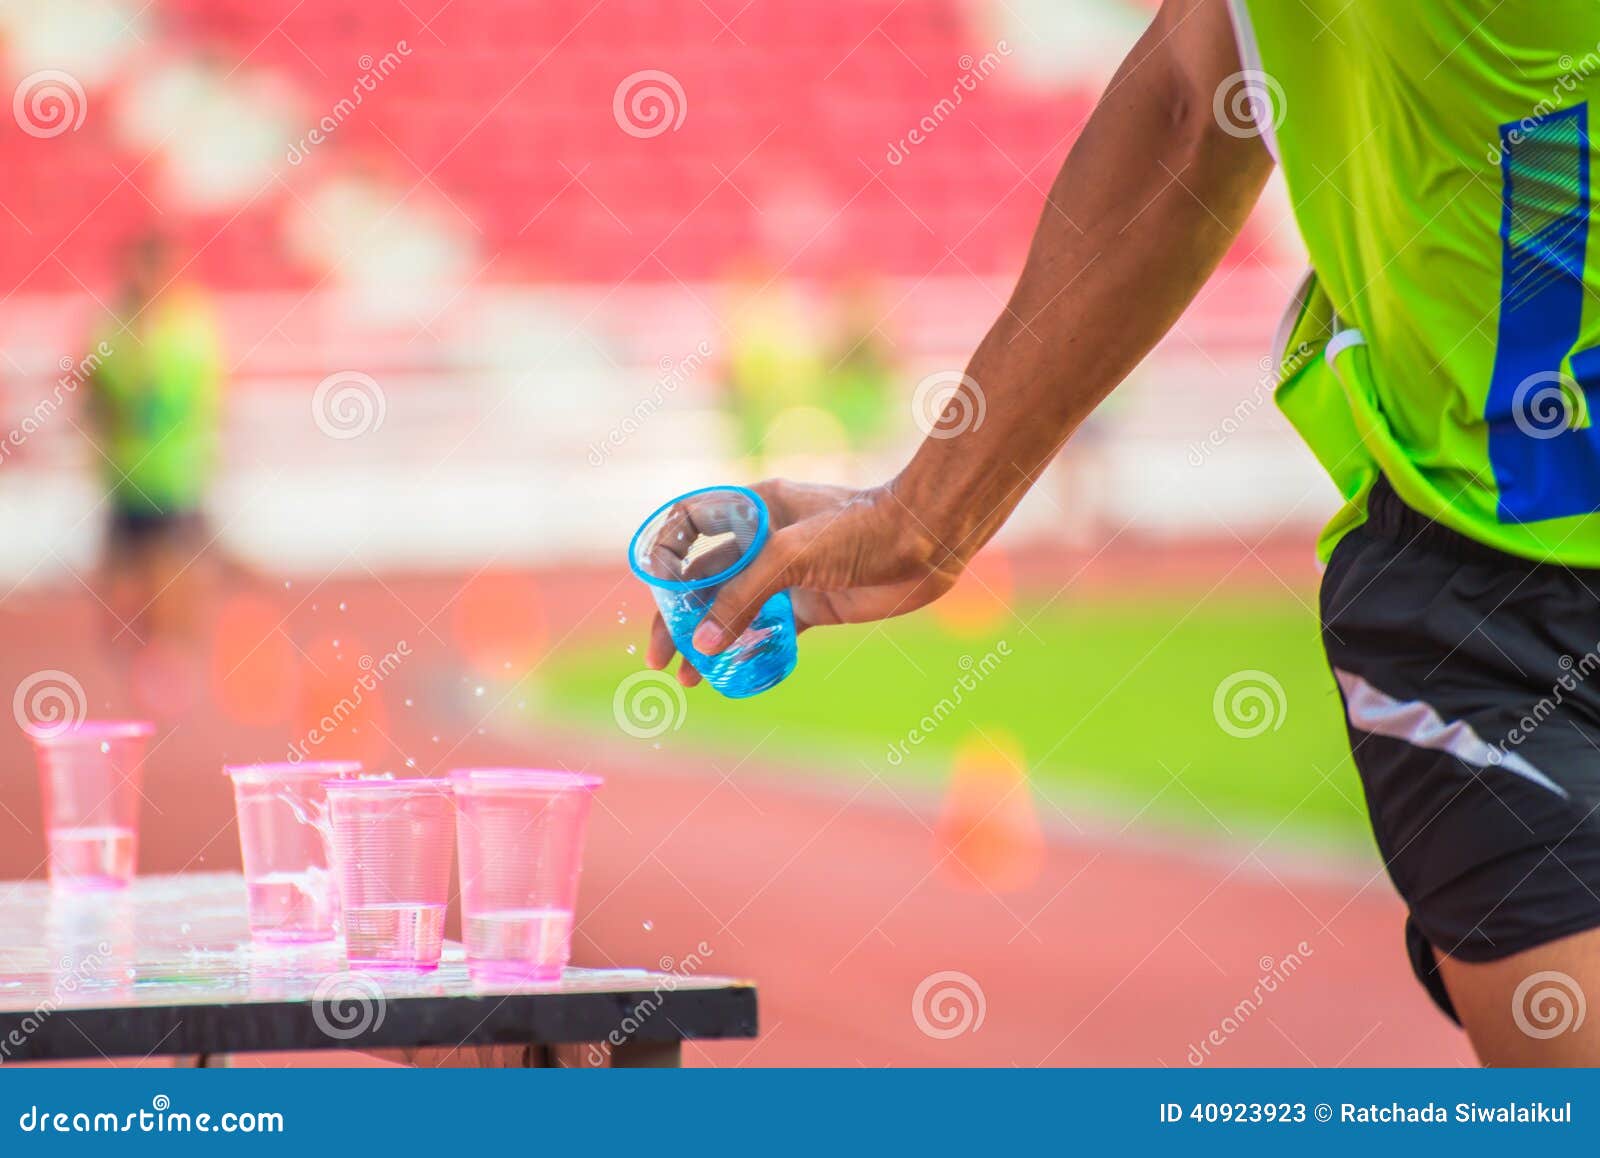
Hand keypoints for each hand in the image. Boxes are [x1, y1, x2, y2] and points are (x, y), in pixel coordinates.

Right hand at [645, 479, 962, 686]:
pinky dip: (748, 652)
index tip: (653, 592)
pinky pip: (768, 632)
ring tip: (690, 680)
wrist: (927, 542)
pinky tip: (732, 674)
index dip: (664, 555)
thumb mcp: (790, 557)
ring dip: (709, 643)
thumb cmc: (860, 530)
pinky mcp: (811, 604)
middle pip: (704, 581)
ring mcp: (787, 574)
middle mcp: (764, 540)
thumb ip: (742, 597)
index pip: (689, 526)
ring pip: (733, 611)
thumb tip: (702, 643)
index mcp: (753, 509)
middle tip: (661, 659)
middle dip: (679, 619)